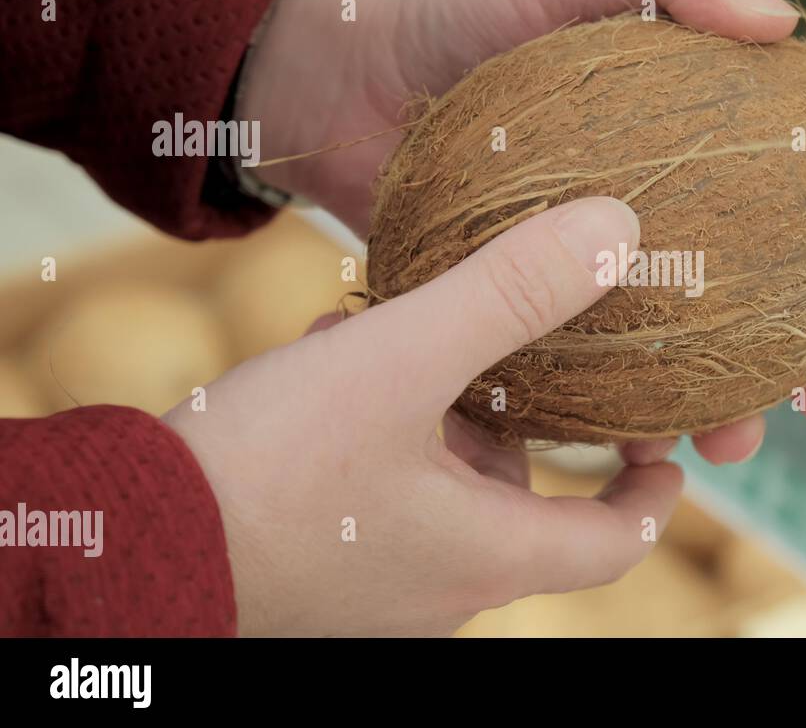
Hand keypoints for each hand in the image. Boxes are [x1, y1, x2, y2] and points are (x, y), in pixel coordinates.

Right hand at [166, 197, 679, 634]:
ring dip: (428, 407)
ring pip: (440, 484)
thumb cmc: (270, 471)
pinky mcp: (318, 565)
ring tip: (380, 338)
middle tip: (493, 349)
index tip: (665, 451)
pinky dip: (374, 429)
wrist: (127, 549)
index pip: (612, 543)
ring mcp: (375, 583)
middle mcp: (441, 584)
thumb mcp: (401, 361)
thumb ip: (510, 294)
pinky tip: (325, 367)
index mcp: (486, 552)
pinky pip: (377, 491)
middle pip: (518, 499)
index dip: (650, 495)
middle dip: (511, 417)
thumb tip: (617, 234)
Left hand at [236, 0, 805, 465]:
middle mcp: (657, 214)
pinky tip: (639, 448)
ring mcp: (591, 272)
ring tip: (732, 443)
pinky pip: (592, 382)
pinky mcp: (525, 315)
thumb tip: (786, 26)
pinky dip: (625, 420)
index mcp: (695, 142)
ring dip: (729, 408)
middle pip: (768, 299)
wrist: (336, 68)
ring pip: (689, 358)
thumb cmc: (459, 11)